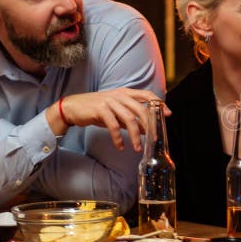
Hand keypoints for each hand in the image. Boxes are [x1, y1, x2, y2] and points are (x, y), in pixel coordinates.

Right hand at [45, 88, 169, 151]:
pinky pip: (114, 125)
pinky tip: (120, 147)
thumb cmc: (97, 110)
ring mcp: (110, 101)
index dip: (159, 103)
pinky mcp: (101, 109)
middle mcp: (120, 95)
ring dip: (135, 136)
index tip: (168, 114)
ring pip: (129, 119)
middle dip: (150, 125)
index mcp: (126, 93)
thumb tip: (146, 130)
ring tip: (137, 148)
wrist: (72, 108)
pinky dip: (118, 138)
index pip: (147, 95)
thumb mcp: (117, 113)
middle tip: (154, 139)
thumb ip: (131, 119)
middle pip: (141, 109)